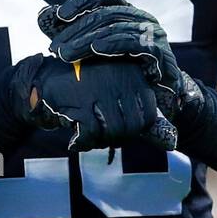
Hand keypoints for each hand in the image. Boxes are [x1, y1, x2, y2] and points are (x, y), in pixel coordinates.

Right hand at [10, 54, 176, 153]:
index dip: (134, 130)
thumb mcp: (117, 95)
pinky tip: (76, 140)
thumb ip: (143, 117)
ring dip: (101, 141)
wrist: (44, 80)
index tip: (118, 128)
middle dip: (117, 139)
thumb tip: (172, 143)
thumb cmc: (86, 89)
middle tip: (101, 135)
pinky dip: (84, 142)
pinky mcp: (78, 99)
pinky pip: (90, 132)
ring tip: (90, 135)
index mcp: (132, 74)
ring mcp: (99, 87)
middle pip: (132, 127)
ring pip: (113, 131)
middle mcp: (119, 77)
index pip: (148, 116)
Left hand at [39, 0, 183, 106]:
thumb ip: (70, 32)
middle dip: (76, 30)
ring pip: (115, 27)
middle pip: (105, 13)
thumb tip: (43, 15)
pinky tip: (96, 49)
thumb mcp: (94, 50)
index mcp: (127, 12)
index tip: (58, 16)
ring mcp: (151, 32)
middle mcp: (140, 18)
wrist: (154, 100)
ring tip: (66, 54)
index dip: (81, 1)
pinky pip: (134, 41)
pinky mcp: (159, 50)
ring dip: (86, 40)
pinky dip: (113, 43)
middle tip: (55, 47)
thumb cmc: (122, 71)